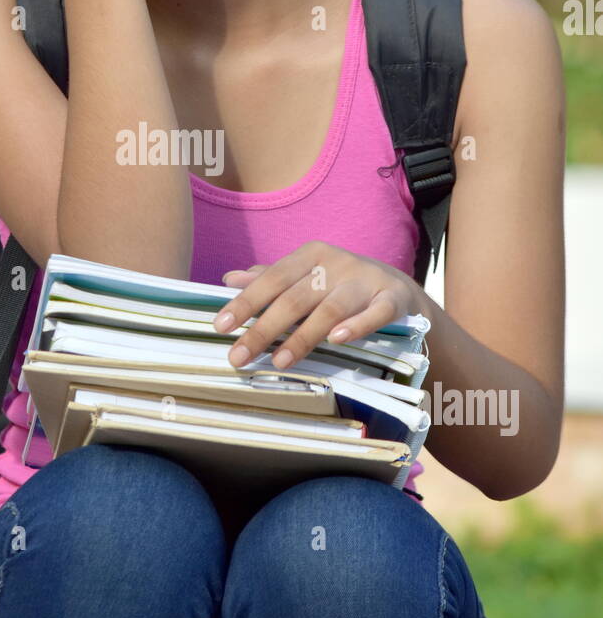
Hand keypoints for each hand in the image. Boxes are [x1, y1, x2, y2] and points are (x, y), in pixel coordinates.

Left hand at [212, 241, 420, 369]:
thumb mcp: (306, 276)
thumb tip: (228, 279)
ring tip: (279, 362)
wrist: (397, 289)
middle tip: (239, 357)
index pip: (272, 279)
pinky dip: (357, 325)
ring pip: (330, 309)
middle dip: (263, 329)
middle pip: (295, 298)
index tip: (220, 326)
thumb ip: (269, 279)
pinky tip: (337, 340)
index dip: (245, 302)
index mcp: (310, 255)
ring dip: (303, 336)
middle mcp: (336, 264)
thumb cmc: (340, 285)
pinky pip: (376, 313)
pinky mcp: (392, 299)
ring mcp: (365, 281)